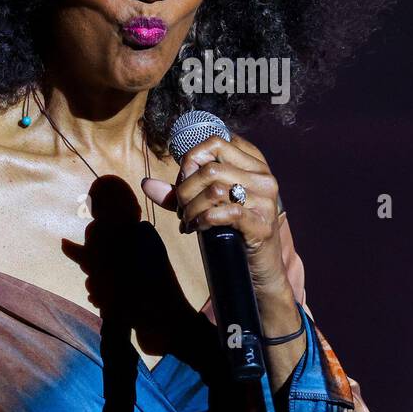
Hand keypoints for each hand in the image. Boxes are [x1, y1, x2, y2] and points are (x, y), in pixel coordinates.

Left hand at [141, 133, 287, 293]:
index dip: (191, 159)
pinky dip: (202, 220)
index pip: (216, 142)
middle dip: (185, 190)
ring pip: (214, 189)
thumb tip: (146, 183)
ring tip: (187, 221)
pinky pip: (224, 213)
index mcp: (253, 164)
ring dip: (191, 208)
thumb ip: (181, 191)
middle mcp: (263, 177)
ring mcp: (266, 201)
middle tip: (181, 209)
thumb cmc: (233, 231)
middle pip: (210, 168)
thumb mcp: (208, 205)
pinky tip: (198, 228)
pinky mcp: (262, 225)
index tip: (184, 181)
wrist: (260, 269)